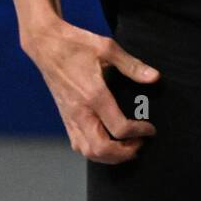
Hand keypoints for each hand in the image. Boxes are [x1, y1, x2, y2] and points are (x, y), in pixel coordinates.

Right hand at [23, 19, 159, 162]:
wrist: (45, 45)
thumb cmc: (76, 44)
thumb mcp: (107, 48)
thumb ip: (132, 65)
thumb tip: (154, 77)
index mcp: (93, 94)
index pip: (119, 127)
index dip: (139, 132)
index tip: (150, 129)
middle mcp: (80, 111)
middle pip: (101, 148)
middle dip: (125, 153)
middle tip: (140, 144)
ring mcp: (70, 117)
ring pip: (88, 151)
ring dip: (109, 157)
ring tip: (126, 147)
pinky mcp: (65, 117)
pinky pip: (77, 144)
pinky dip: (94, 151)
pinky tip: (106, 144)